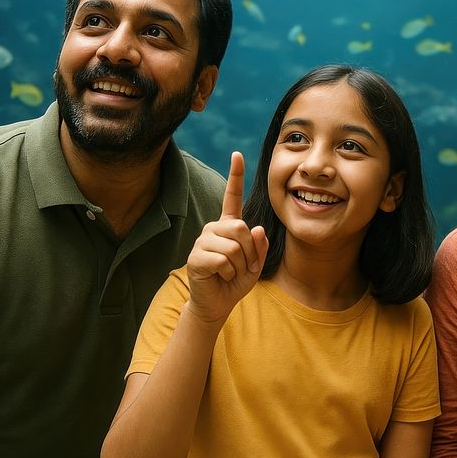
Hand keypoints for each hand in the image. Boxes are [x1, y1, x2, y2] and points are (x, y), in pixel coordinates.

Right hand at [185, 152, 268, 323]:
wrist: (217, 303)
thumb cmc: (236, 281)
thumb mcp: (256, 263)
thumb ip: (260, 247)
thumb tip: (256, 229)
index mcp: (229, 225)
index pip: (232, 196)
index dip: (235, 176)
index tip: (237, 154)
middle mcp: (214, 228)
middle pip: (241, 228)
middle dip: (250, 252)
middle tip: (243, 266)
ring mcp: (202, 241)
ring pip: (234, 246)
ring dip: (240, 265)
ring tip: (230, 272)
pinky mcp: (195, 257)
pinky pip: (223, 260)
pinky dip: (228, 272)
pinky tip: (220, 276)